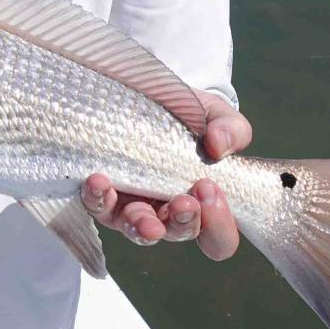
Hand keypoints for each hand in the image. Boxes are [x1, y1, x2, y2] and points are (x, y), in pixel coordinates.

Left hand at [80, 91, 250, 260]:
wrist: (140, 92)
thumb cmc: (184, 112)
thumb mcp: (214, 114)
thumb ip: (231, 129)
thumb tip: (220, 145)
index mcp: (201, 200)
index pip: (218, 236)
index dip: (219, 224)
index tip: (210, 188)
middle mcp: (167, 210)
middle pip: (179, 234)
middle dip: (184, 222)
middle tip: (185, 200)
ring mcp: (133, 206)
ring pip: (137, 230)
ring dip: (141, 227)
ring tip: (143, 219)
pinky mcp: (104, 194)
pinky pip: (98, 206)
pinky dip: (98, 197)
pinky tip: (100, 181)